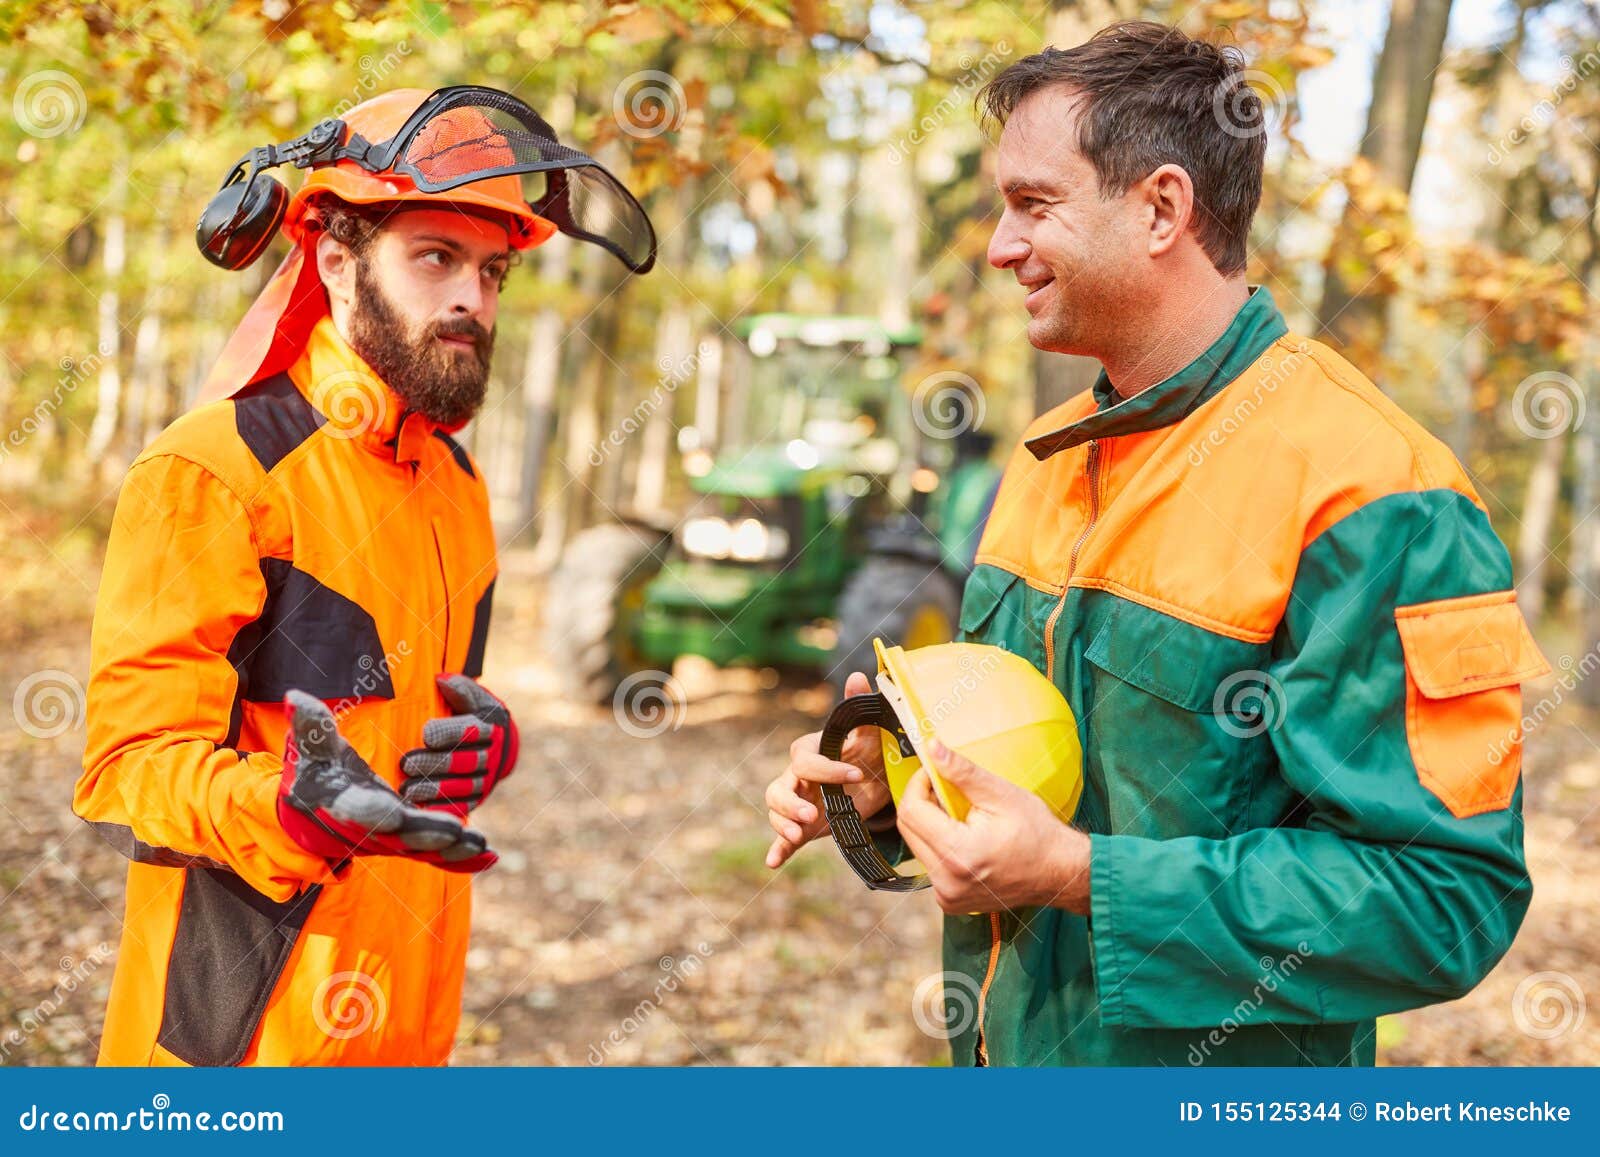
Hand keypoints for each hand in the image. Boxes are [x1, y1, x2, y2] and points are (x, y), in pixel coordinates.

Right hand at [278, 690, 496, 871]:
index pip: (360, 811)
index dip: (376, 814)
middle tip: (457, 831)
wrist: (310, 815)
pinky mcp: (406, 842)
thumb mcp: (309, 750)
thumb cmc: (312, 775)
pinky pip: (435, 856)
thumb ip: (310, 727)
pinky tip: (489, 855)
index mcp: (343, 804)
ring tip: (481, 843)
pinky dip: (459, 860)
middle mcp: (369, 829)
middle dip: (427, 834)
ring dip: (452, 851)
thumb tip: (297, 696)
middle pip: (401, 836)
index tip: (395, 815)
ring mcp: (390, 840)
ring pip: (422, 850)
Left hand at [399, 675, 519, 814]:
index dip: (449, 732)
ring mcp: (484, 781)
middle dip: (434, 764)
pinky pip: (459, 808)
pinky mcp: (474, 800)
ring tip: (407, 789)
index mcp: (489, 727)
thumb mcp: (471, 698)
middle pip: (463, 762)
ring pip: (461, 788)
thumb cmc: (471, 715)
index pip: (470, 731)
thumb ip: (459, 690)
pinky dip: (439, 809)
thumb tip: (442, 681)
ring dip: (433, 789)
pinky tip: (418, 807)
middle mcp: (490, 756)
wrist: (492, 745)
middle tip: (407, 764)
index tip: (426, 733)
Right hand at [765, 672, 891, 869]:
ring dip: (782, 823)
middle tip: (812, 813)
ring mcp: (797, 802)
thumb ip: (860, 709)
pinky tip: (774, 863)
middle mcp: (797, 777)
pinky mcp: (802, 826)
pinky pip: (784, 839)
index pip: (806, 760)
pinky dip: (778, 850)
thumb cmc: (868, 753)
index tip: (857, 777)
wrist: (876, 782)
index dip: (828, 769)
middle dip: (791, 802)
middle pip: (778, 787)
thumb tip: (859, 676)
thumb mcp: (869, 734)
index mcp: (810, 753)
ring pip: (775, 810)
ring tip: (798, 833)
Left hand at [896, 739, 1089, 913]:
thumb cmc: (1037, 833)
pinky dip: (940, 845)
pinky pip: (930, 864)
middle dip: (922, 802)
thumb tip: (932, 747)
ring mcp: (947, 896)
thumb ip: (962, 772)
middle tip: (946, 788)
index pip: (911, 811)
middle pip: (908, 829)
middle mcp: (946, 882)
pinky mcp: (950, 901)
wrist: (1059, 873)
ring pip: (917, 846)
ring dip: (930, 824)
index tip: (933, 771)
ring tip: (961, 814)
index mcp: (957, 855)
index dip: (918, 783)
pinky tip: (965, 838)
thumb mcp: (1001, 795)